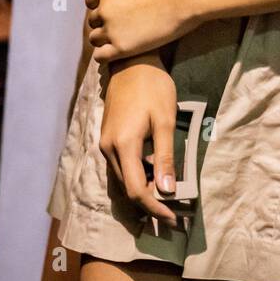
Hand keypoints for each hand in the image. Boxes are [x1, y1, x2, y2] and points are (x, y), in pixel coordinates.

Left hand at [86, 0, 190, 61]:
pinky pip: (101, 56)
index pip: (90, 2)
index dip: (102, 6)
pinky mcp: (122, 48)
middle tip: (121, 26)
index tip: (116, 10)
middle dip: (103, 23)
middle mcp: (104, 9)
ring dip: (104, 40)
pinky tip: (118, 53)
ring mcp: (111, 30)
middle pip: (93, 21)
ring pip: (95, 39)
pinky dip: (105, 56)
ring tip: (121, 40)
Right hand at [100, 53, 178, 227]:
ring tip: (167, 197)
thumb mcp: (165, 120)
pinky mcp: (107, 139)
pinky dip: (137, 177)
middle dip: (150, 203)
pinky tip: (154, 176)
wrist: (131, 63)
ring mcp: (105, 144)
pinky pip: (121, 168)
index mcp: (123, 145)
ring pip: (123, 180)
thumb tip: (167, 190)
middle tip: (174, 211)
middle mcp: (108, 149)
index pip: (137, 190)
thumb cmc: (152, 88)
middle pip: (128, 189)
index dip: (154, 208)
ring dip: (143, 191)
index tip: (172, 217)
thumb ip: (165, 156)